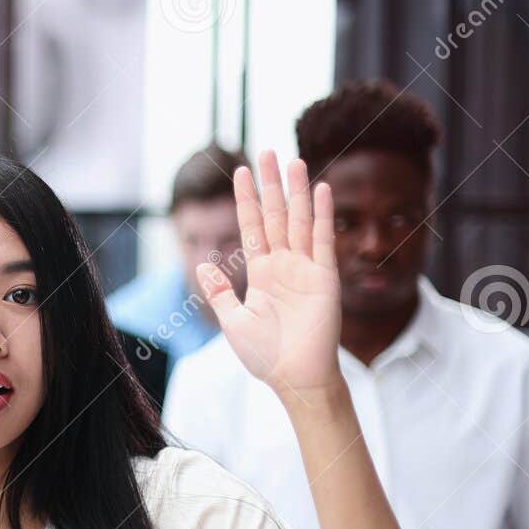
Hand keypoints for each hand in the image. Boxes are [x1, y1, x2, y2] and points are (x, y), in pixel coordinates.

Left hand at [194, 151, 342, 401]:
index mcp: (261, 273)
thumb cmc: (265, 355)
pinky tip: (321, 188)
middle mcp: (283, 265)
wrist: (295, 377)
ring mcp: (305, 269)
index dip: (246, 199)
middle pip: (275, 216)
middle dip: (270, 185)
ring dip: (296, 191)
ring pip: (298, 221)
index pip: (251, 227)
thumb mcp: (233, 321)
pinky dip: (321, 215)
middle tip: (266, 151)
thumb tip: (203, 265)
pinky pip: (322, 240)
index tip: (240, 171)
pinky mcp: (324, 278)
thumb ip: (219, 292)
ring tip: (292, 160)